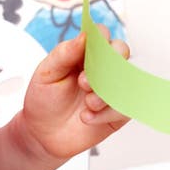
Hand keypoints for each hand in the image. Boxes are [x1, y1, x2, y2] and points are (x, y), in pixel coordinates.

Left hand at [19, 28, 129, 163]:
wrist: (43, 134)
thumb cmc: (43, 99)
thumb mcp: (47, 74)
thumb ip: (64, 53)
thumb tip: (84, 36)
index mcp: (83, 53)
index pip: (101, 34)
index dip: (100, 40)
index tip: (87, 55)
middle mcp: (101, 67)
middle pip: (121, 50)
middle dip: (105, 66)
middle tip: (83, 83)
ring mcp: (112, 88)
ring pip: (127, 78)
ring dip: (106, 93)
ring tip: (86, 104)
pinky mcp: (118, 111)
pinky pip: (125, 106)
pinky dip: (106, 113)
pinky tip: (87, 117)